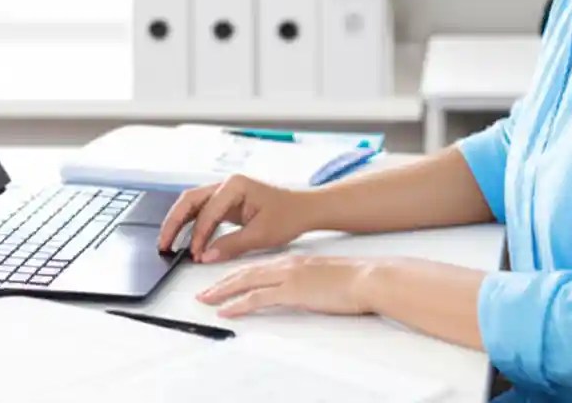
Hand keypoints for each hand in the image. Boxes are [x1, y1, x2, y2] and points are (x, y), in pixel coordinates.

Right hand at [156, 174, 315, 262]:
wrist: (304, 210)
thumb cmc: (289, 215)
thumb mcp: (261, 235)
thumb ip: (231, 245)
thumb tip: (206, 256)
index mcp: (236, 185)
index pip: (208, 211)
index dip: (199, 235)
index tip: (195, 254)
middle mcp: (227, 185)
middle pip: (190, 200)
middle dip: (174, 222)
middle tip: (163, 244)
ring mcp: (226, 192)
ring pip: (193, 204)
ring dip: (179, 223)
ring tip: (167, 243)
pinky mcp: (227, 203)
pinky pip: (203, 212)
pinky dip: (192, 225)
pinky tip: (186, 241)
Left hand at [196, 254, 379, 317]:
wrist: (368, 277)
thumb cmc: (355, 279)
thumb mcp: (325, 276)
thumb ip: (309, 280)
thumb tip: (303, 289)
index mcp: (295, 261)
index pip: (258, 267)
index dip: (237, 274)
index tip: (223, 282)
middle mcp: (287, 265)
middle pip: (245, 272)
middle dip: (221, 282)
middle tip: (203, 291)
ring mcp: (288, 276)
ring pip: (246, 282)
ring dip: (222, 291)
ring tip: (206, 300)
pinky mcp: (292, 291)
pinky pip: (257, 297)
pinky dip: (238, 304)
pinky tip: (226, 310)